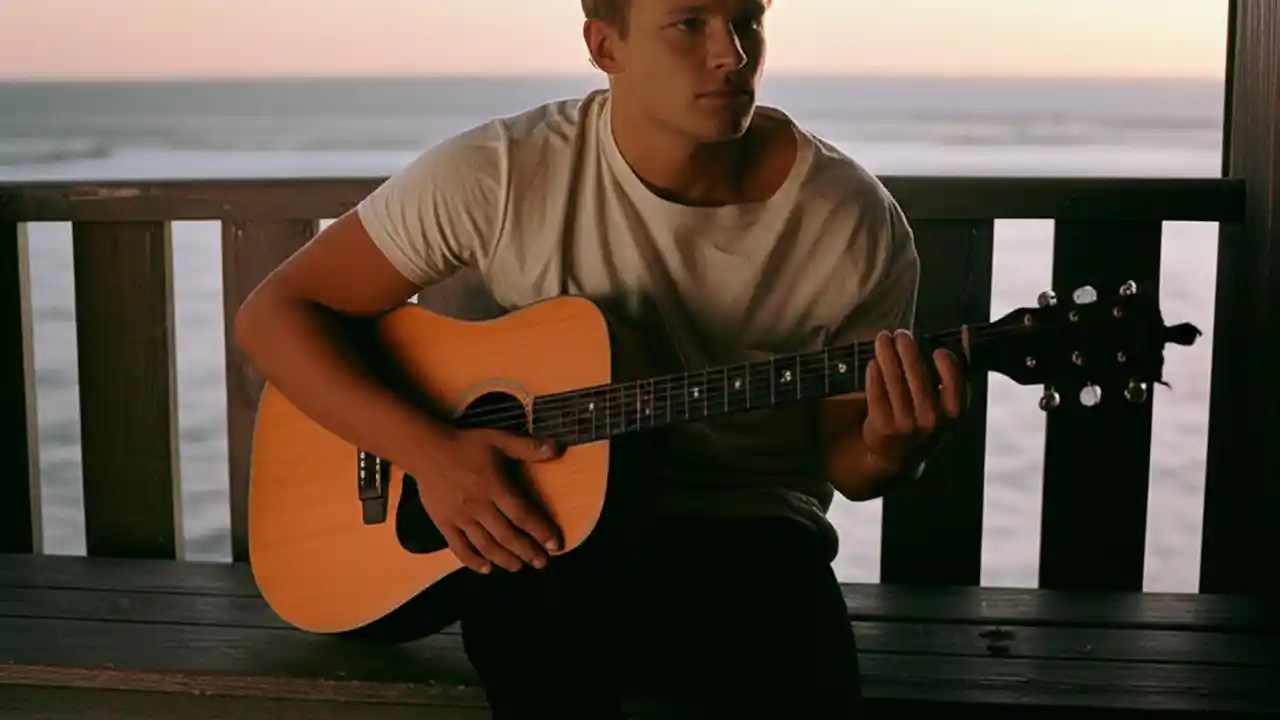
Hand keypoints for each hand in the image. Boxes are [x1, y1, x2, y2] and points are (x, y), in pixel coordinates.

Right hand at [412, 428, 563, 574]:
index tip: (556, 544)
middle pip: (507, 535)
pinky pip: (458, 547)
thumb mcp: (499, 439)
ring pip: (485, 545)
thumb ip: (527, 446)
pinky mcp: (443, 523)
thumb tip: (557, 449)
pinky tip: (486, 569)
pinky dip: (472, 561)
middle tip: (542, 562)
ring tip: (519, 567)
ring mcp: (460, 518)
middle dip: (527, 551)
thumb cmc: (465, 444)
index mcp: (495, 487)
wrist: (425, 450)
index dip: (540, 531)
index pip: (522, 514)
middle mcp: (479, 506)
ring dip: (504, 559)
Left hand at [863, 329, 967, 473]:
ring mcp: (906, 426)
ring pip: (894, 381)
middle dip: (908, 350)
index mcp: (953, 414)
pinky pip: (876, 393)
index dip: (948, 365)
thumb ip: (951, 379)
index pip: (955, 384)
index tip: (938, 350)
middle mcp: (932, 421)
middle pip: (918, 376)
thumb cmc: (925, 419)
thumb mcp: (946, 407)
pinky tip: (873, 362)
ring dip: (887, 355)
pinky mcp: (883, 427)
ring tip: (883, 339)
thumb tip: (957, 338)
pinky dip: (874, 374)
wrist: (899, 456)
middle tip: (901, 334)